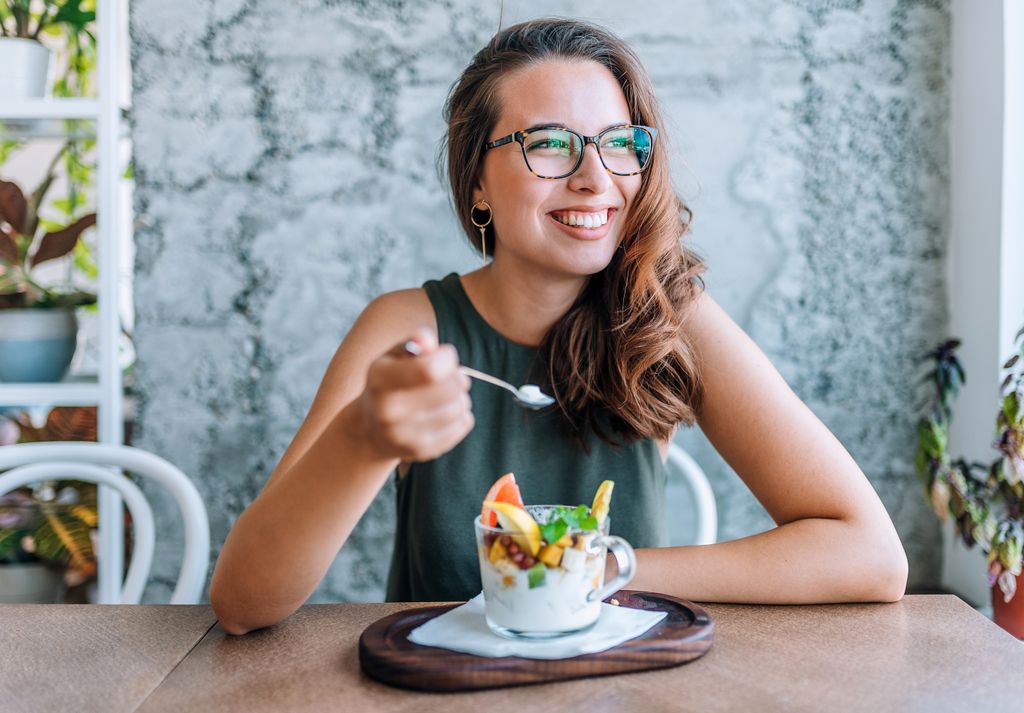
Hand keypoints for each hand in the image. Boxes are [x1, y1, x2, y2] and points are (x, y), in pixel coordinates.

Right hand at [356, 328, 473, 461]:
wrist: (370, 430)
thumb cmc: (389, 383)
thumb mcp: (393, 356)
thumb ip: (413, 343)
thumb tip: (428, 340)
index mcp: (380, 380)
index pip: (429, 370)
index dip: (447, 358)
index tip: (446, 355)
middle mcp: (389, 411)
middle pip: (450, 388)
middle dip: (458, 376)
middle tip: (452, 375)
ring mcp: (405, 435)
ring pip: (459, 406)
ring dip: (461, 396)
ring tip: (448, 394)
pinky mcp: (422, 451)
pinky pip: (463, 425)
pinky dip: (462, 414)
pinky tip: (447, 411)